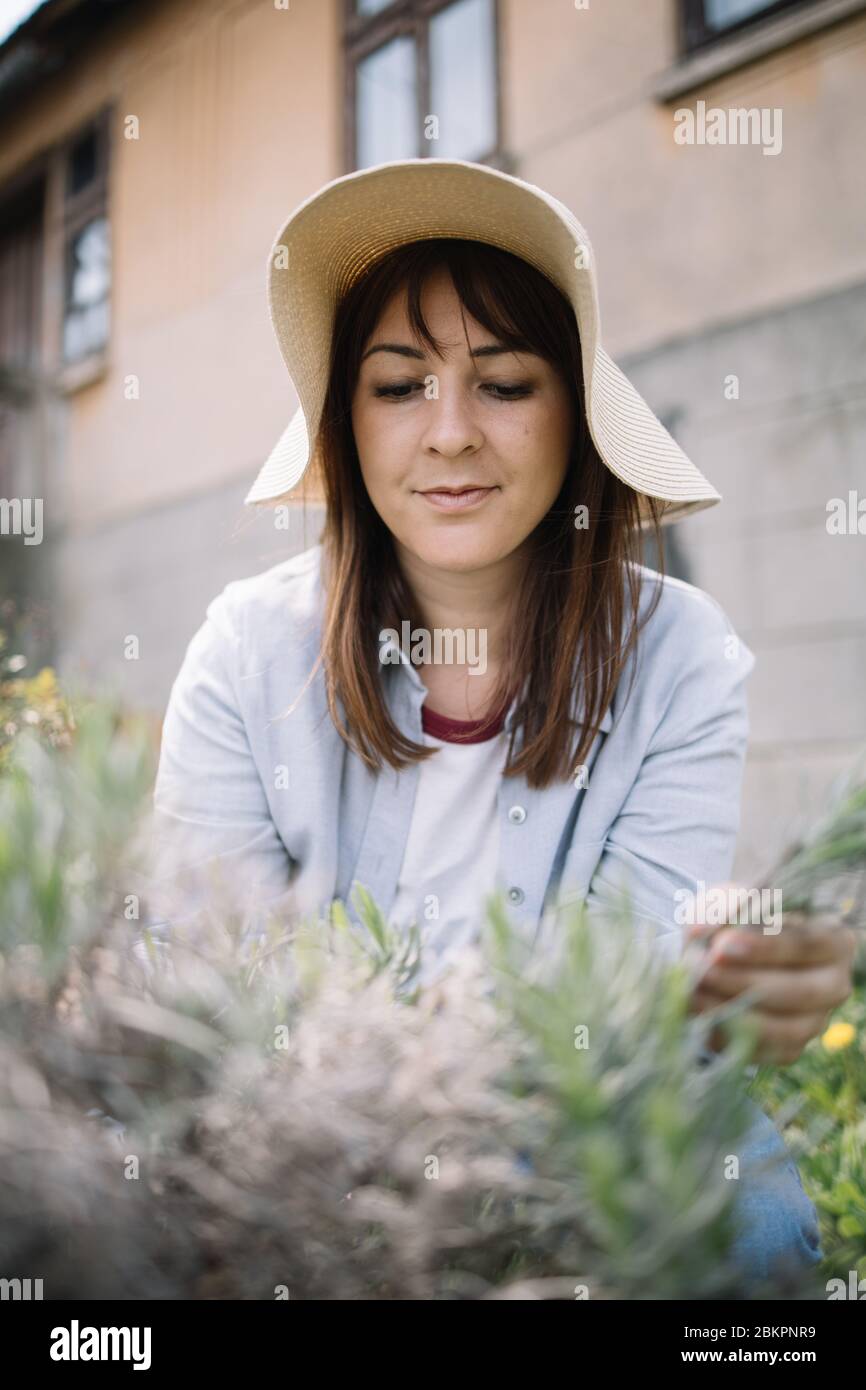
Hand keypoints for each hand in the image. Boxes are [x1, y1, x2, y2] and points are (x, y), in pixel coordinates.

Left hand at [683, 884, 856, 1063]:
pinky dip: (727, 1037)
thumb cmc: (738, 921)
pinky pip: (763, 1052)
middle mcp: (833, 984)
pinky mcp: (790, 1050)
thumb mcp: (730, 902)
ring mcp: (815, 1022)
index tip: (721, 946)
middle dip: (744, 982)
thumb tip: (698, 931)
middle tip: (700, 971)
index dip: (765, 947)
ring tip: (691, 994)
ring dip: (733, 1013)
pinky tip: (697, 1018)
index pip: (806, 944)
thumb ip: (720, 908)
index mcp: (832, 940)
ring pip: (784, 1029)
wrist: (726, 957)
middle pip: (800, 991)